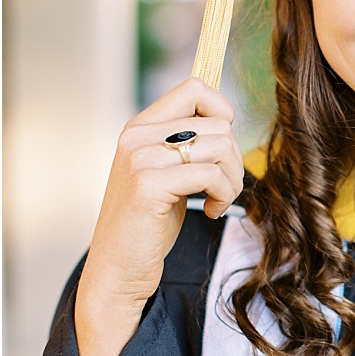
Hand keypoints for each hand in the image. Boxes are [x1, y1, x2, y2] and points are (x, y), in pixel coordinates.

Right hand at [75, 79, 243, 355]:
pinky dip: (225, 195)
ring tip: (219, 200)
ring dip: (233, 179)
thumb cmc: (151, 220)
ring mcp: (140, 158)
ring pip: (222, 147)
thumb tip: (228, 118)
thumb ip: (185, 143)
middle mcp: (137, 136)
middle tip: (224, 187)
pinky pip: (212, 175)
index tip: (222, 147)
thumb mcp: (167, 171)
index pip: (195, 87)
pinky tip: (212, 212)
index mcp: (141, 127)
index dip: (223, 111)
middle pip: (220, 123)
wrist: (119, 268)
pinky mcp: (149, 185)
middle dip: (235, 158)